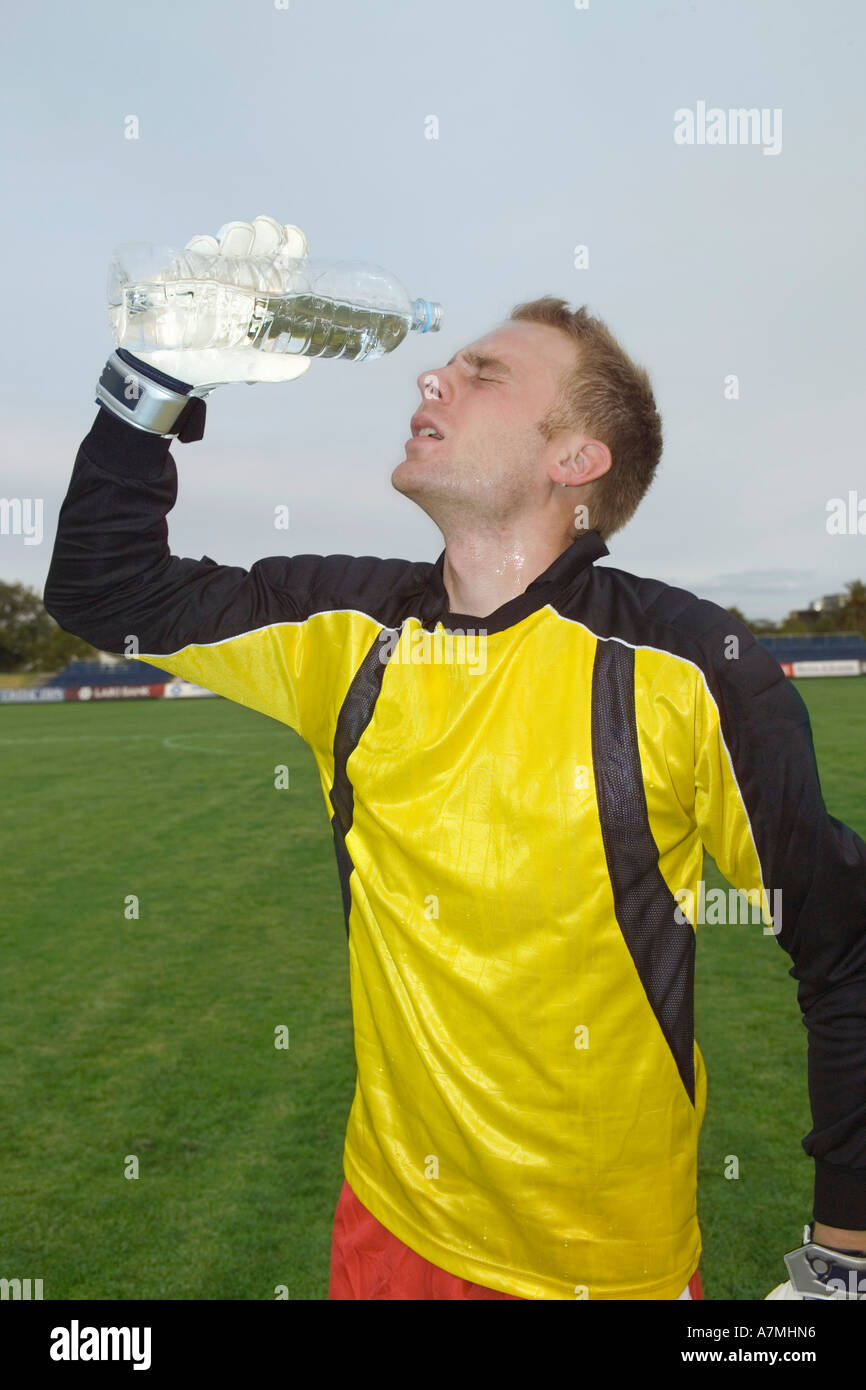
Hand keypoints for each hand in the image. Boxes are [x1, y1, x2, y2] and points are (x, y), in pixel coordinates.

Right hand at [117, 216, 312, 390]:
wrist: (161, 367)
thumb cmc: (207, 366)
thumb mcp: (245, 367)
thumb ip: (274, 367)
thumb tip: (305, 365)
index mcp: (260, 301)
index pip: (282, 268)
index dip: (291, 249)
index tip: (292, 236)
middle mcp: (240, 283)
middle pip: (259, 248)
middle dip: (265, 235)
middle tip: (263, 231)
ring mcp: (213, 274)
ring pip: (230, 242)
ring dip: (237, 235)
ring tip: (236, 239)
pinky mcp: (183, 271)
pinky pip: (197, 250)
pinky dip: (205, 245)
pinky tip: (208, 248)